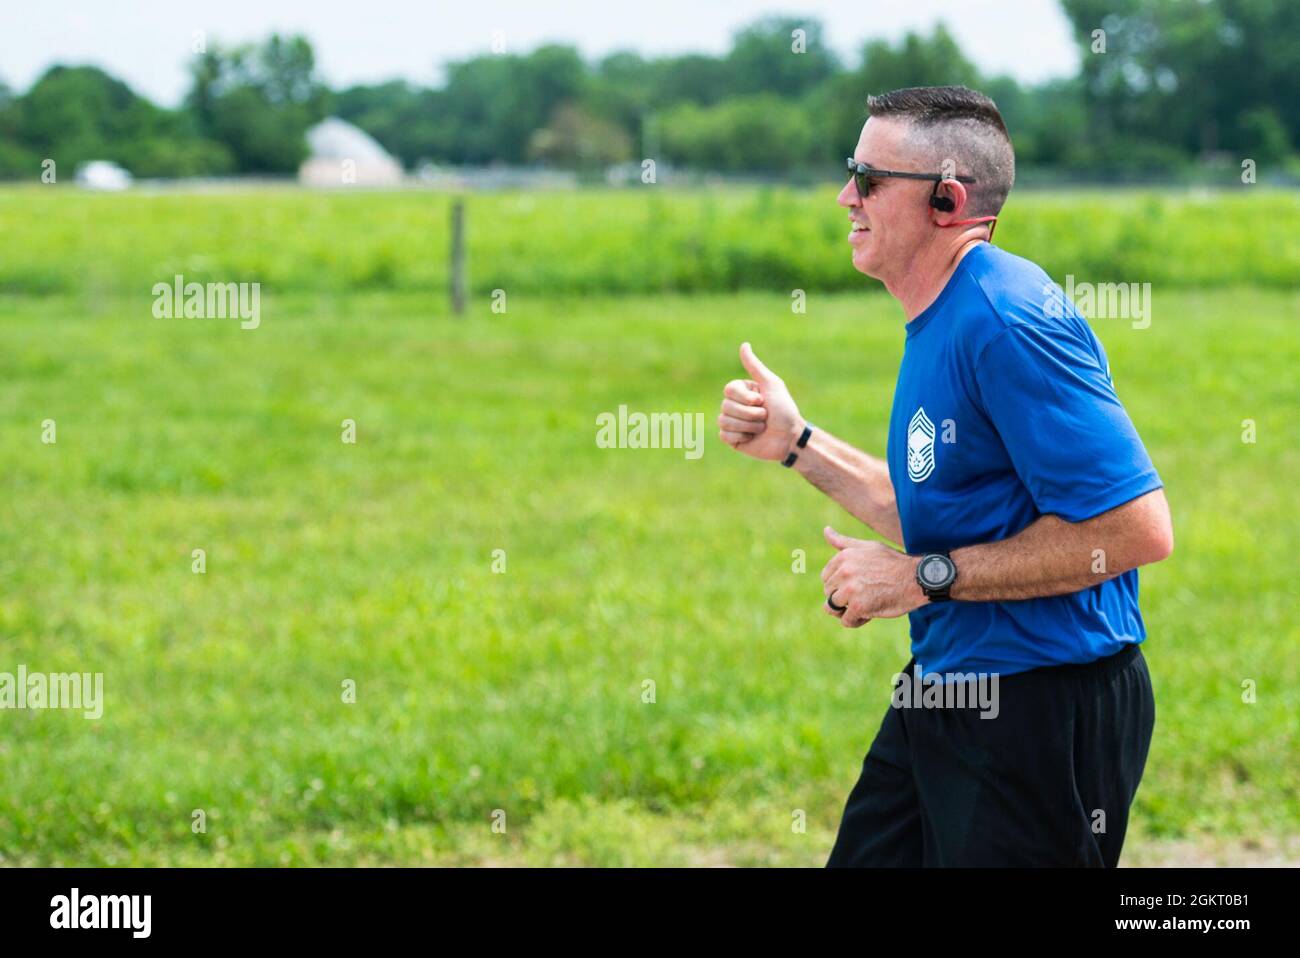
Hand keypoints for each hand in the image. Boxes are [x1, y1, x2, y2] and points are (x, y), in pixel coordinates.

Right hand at [718, 342, 804, 461]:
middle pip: (726, 405)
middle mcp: (736, 405)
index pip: (729, 389)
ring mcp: (733, 422)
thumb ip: (754, 366)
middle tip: (765, 417)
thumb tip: (744, 344)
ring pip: (724, 420)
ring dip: (748, 425)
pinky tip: (752, 438)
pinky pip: (724, 435)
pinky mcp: (732, 439)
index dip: (745, 398)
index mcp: (743, 392)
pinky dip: (741, 436)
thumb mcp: (771, 384)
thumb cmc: (784, 410)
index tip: (762, 401)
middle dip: (750, 414)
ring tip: (762, 428)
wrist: (790, 438)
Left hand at [820, 526, 926, 627]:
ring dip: (848, 611)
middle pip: (829, 593)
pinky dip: (856, 621)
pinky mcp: (858, 606)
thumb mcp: (868, 547)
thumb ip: (844, 542)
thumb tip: (826, 530)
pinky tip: (870, 614)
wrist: (917, 578)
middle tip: (865, 595)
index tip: (857, 585)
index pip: (826, 578)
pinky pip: (846, 621)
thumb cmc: (893, 563)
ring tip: (865, 606)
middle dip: (843, 598)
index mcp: (844, 557)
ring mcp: (850, 589)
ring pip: (833, 608)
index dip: (840, 585)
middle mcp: (844, 571)